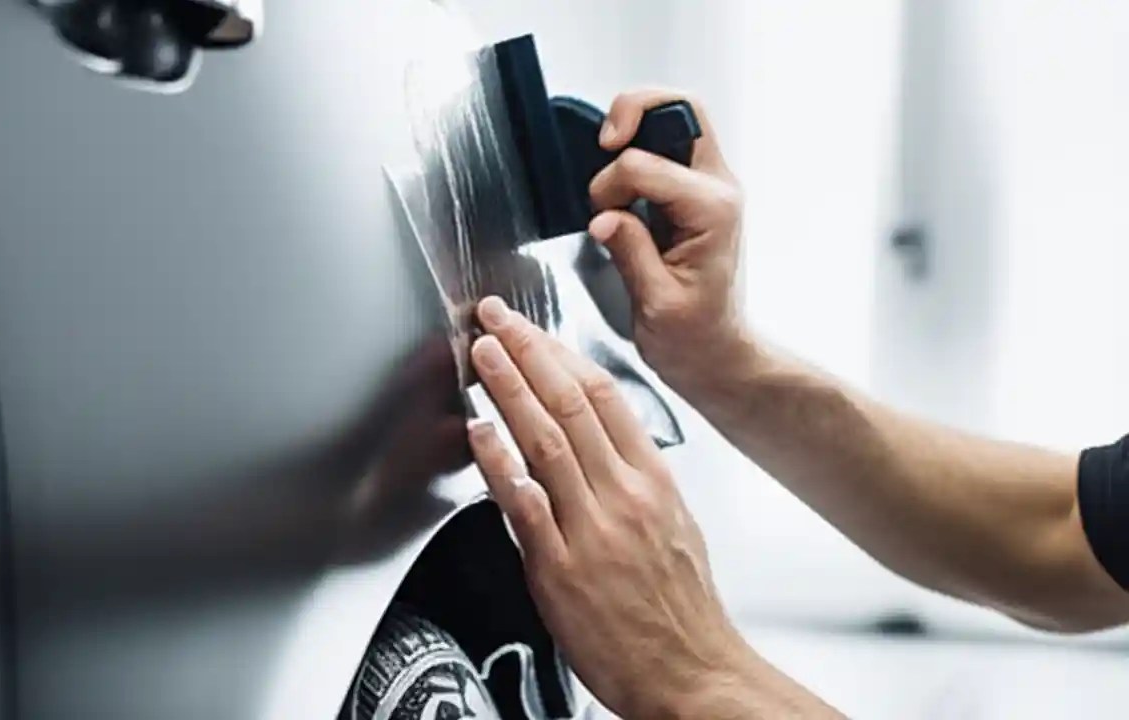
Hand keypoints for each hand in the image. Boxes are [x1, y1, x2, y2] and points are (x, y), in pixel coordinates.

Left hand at [465, 295, 743, 719]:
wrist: (694, 674)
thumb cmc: (682, 609)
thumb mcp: (675, 526)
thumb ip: (636, 482)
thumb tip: (602, 447)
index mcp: (655, 480)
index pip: (606, 396)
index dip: (563, 354)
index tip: (535, 329)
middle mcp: (625, 495)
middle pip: (571, 404)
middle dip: (528, 352)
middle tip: (496, 319)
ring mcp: (593, 528)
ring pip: (546, 440)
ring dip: (508, 389)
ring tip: (482, 354)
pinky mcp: (561, 567)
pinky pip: (524, 502)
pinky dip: (497, 462)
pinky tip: (478, 432)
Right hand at [588, 89, 749, 398]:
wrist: (716, 353)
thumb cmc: (693, 337)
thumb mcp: (657, 304)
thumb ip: (631, 253)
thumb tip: (603, 216)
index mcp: (711, 211)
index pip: (645, 166)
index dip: (609, 186)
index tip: (600, 219)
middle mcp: (717, 188)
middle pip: (681, 108)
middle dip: (634, 111)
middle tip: (603, 144)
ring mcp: (707, 186)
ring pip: (673, 119)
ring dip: (633, 128)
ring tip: (609, 164)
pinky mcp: (691, 193)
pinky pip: (664, 146)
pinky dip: (634, 150)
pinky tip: (618, 183)